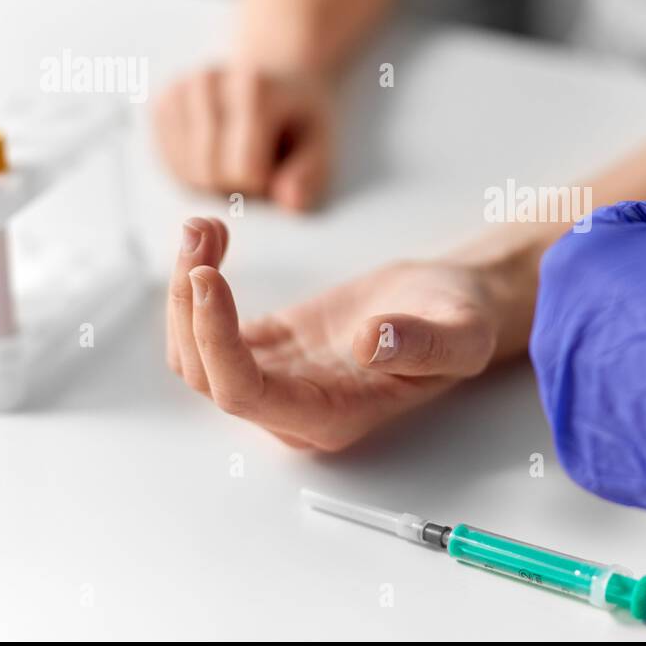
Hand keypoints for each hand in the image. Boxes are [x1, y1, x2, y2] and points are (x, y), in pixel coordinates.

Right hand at [152, 66, 332, 211]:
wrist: (272, 77)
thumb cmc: (297, 117)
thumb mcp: (321, 142)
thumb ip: (310, 174)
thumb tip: (290, 202)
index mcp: (255, 89)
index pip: (244, 172)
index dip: (264, 184)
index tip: (277, 166)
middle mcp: (209, 81)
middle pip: (209, 175)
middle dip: (236, 186)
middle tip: (258, 162)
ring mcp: (179, 89)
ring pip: (186, 175)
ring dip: (214, 181)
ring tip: (237, 153)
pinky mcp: (160, 103)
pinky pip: (170, 166)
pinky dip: (194, 172)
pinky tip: (215, 150)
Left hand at [166, 217, 512, 450]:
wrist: (454, 307)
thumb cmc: (460, 324)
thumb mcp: (460, 334)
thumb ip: (420, 345)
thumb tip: (369, 343)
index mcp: (330, 416)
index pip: (245, 395)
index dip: (215, 341)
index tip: (209, 278)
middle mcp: (292, 410)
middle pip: (205, 374)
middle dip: (189, 304)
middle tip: (201, 233)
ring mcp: (275, 379)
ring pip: (195, 352)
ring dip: (185, 291)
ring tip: (202, 228)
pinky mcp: (268, 347)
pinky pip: (209, 328)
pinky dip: (198, 285)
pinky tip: (213, 239)